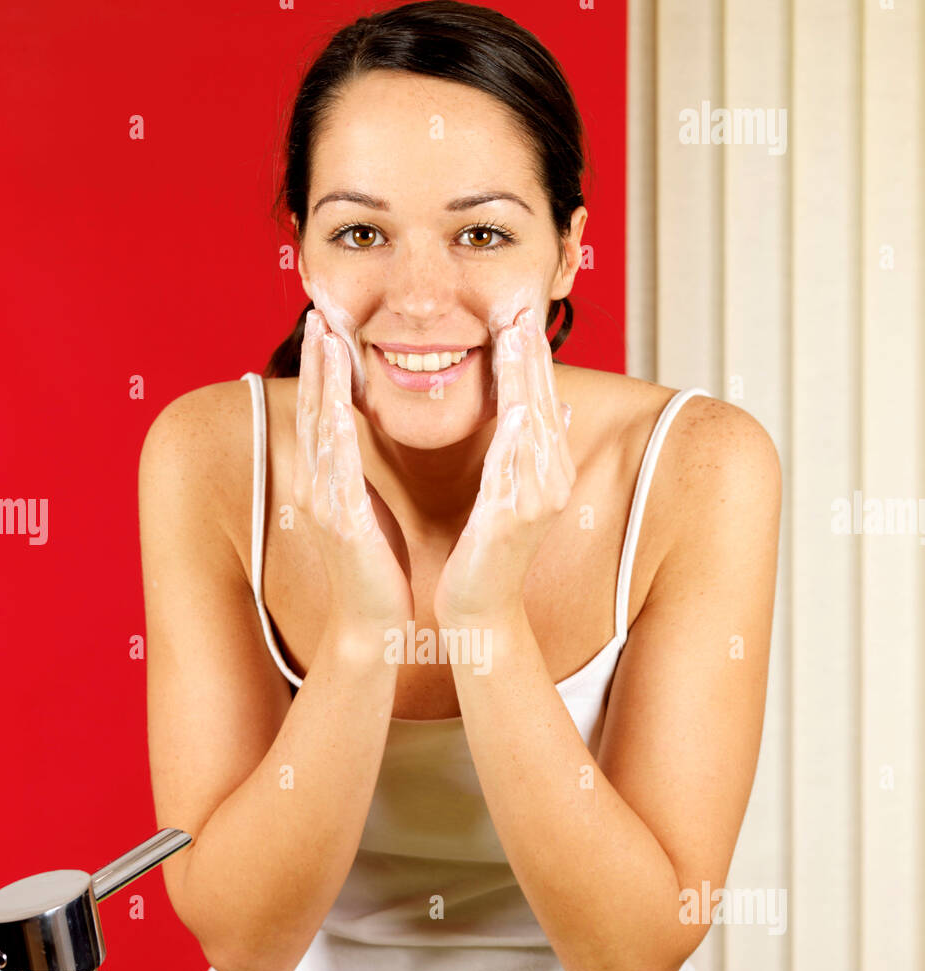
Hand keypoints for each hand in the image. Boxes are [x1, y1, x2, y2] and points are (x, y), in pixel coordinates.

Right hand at [294, 309, 413, 635]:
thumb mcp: (368, 508)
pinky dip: (333, 425)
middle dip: (313, 357)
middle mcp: (315, 484)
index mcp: (326, 479)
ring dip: (318, 378)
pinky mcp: (339, 520)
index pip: (321, 410)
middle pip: (310, 406)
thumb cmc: (378, 569)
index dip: (321, 365)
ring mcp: (322, 501)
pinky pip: (335, 463)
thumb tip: (366, 442)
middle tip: (317, 308)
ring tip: (322, 335)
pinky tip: (335, 397)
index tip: (327, 322)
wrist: (373, 624)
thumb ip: (361, 473)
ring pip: (316, 425)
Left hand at [433, 307, 574, 627]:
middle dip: (533, 351)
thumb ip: (512, 453)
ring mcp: (540, 493)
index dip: (530, 355)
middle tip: (520, 301)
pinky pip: (518, 453)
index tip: (516, 312)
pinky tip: (512, 391)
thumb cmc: (479, 554)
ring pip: (536, 418)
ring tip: (514, 329)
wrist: (478, 611)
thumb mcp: (500, 494)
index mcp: (543, 468)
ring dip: (526, 372)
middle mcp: (551, 475)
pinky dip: (516, 418)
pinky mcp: (520, 510)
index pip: (538, 398)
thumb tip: (535, 410)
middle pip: (544, 399)